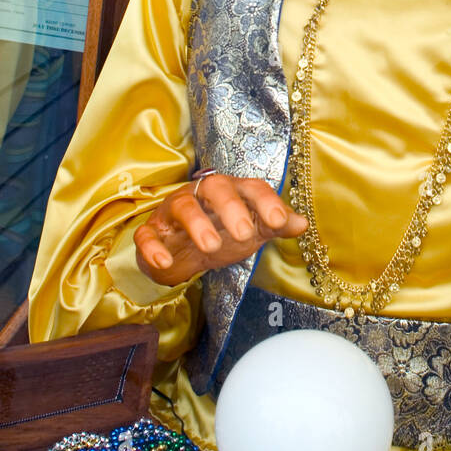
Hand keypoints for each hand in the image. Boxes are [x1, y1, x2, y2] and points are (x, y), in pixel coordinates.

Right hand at [135, 174, 307, 286]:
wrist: (179, 253)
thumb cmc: (220, 233)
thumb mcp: (251, 230)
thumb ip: (274, 225)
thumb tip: (303, 223)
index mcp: (232, 191)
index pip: (251, 187)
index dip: (266, 202)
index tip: (280, 222)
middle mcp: (202, 194)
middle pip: (216, 188)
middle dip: (231, 208)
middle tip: (244, 234)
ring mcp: (174, 211)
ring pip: (182, 206)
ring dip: (196, 224)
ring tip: (211, 247)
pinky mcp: (151, 231)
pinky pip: (147, 235)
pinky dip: (154, 248)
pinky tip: (165, 262)